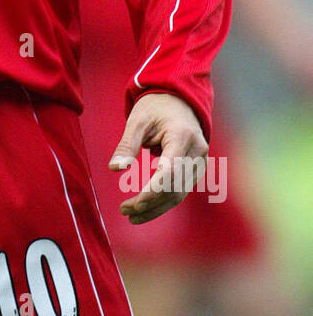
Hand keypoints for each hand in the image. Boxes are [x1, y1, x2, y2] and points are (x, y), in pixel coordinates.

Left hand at [109, 91, 207, 223]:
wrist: (179, 100)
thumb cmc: (156, 108)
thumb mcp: (137, 120)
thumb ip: (127, 145)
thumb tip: (115, 168)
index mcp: (183, 136)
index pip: (170, 171)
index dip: (153, 191)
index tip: (135, 203)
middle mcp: (197, 151)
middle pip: (175, 187)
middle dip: (150, 203)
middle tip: (124, 210)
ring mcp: (200, 161)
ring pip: (179, 194)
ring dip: (155, 208)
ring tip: (131, 215)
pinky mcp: (196, 169)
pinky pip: (181, 190)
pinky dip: (162, 202)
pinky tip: (144, 208)